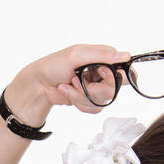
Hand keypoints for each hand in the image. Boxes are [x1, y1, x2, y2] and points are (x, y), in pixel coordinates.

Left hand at [3, 43, 132, 127]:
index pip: (124, 69)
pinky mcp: (89, 100)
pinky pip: (94, 109)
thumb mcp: (77, 54)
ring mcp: (95, 88)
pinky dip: (79, 103)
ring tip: (69, 85)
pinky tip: (69, 93)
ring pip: (102, 101)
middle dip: (92, 88)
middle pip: (113, 89)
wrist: (39, 85)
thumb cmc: (54, 65)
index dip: (117, 76)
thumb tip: (124, 56)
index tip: (101, 75)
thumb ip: (102, 55)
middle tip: (78, 80)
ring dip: (82, 95)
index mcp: (103, 59)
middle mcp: (102, 74)